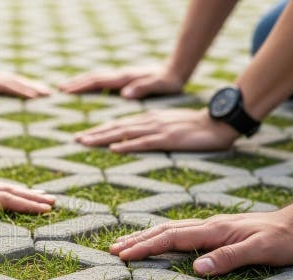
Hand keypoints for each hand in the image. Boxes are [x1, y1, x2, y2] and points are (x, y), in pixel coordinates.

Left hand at [0, 59, 50, 98]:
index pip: (3, 85)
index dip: (18, 91)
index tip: (34, 96)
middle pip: (14, 81)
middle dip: (32, 87)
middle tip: (50, 94)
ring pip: (13, 79)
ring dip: (30, 85)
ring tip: (47, 92)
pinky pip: (8, 80)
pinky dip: (21, 84)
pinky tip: (29, 89)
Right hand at [58, 66, 183, 97]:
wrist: (177, 69)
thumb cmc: (169, 81)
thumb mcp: (159, 86)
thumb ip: (142, 88)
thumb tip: (124, 94)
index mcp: (125, 78)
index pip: (97, 82)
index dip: (80, 86)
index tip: (65, 90)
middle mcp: (120, 76)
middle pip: (92, 78)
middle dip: (75, 83)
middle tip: (58, 89)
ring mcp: (122, 77)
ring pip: (96, 79)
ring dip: (81, 83)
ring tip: (67, 88)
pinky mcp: (125, 80)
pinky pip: (103, 83)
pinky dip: (91, 85)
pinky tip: (88, 92)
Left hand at [75, 108, 238, 152]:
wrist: (218, 123)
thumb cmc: (195, 128)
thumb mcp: (169, 127)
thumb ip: (151, 132)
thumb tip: (132, 141)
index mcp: (149, 119)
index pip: (119, 124)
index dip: (99, 130)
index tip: (82, 136)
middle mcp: (150, 121)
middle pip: (116, 127)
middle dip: (94, 133)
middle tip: (74, 139)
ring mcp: (158, 130)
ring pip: (125, 133)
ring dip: (104, 137)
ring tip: (85, 142)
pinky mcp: (169, 139)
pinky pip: (144, 143)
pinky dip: (128, 145)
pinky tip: (115, 148)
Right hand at [110, 207, 292, 274]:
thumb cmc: (286, 240)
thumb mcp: (262, 251)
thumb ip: (229, 258)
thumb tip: (197, 268)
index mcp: (214, 230)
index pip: (171, 238)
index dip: (145, 246)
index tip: (123, 255)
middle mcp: (209, 225)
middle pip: (164, 230)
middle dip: (137, 239)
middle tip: (112, 249)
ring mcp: (213, 226)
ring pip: (171, 229)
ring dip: (147, 236)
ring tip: (126, 243)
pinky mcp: (218, 230)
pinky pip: (182, 232)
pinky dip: (163, 236)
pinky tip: (159, 241)